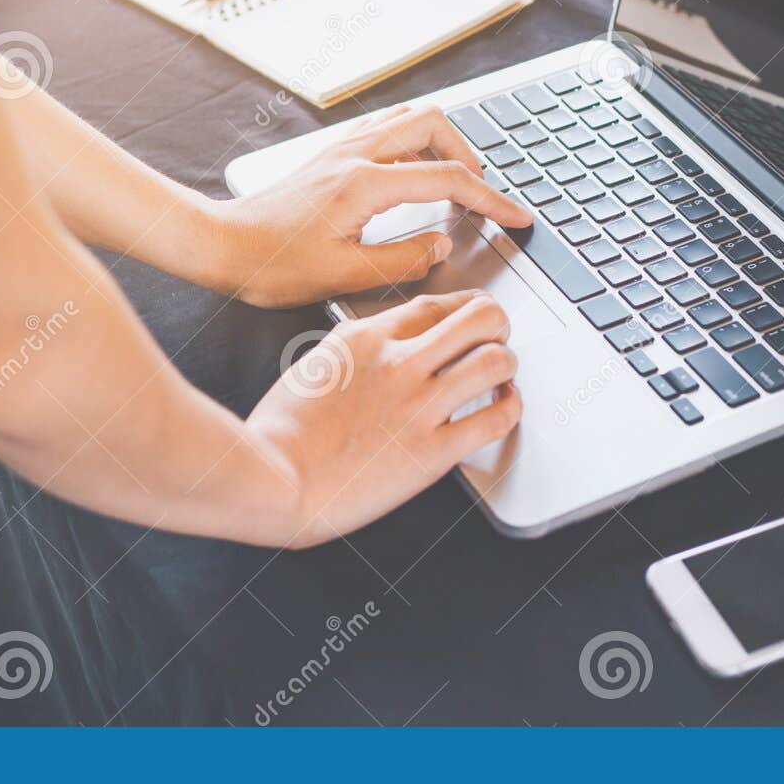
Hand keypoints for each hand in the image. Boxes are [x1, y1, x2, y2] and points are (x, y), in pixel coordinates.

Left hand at [213, 104, 533, 307]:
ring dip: (442, 143)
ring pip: (409, 119)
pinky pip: (385, 129)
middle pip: (434, 124)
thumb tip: (439, 244)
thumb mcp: (344, 275)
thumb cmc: (273, 264)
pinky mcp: (331, 155)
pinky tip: (413, 173)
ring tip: (454, 180)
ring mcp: (341, 149)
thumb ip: (402, 260)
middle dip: (469, 156)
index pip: (448, 180)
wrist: (224, 245)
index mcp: (365, 184)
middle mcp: (355, 155)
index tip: (517, 216)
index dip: (492, 199)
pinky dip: (413, 143)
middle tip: (481, 193)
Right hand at [248, 290, 521, 546]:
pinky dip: (511, 407)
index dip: (466, 305)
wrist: (273, 480)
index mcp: (367, 338)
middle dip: (497, 324)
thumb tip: (390, 346)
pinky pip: (495, 419)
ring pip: (495, 361)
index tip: (474, 315)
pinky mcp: (432, 452)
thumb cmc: (282, 433)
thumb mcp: (318, 364)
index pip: (437, 303)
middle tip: (497, 338)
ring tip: (502, 374)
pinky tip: (504, 407)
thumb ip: (361, 349)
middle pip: (479, 317)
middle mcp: (399, 363)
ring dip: (507, 364)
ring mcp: (418, 406)